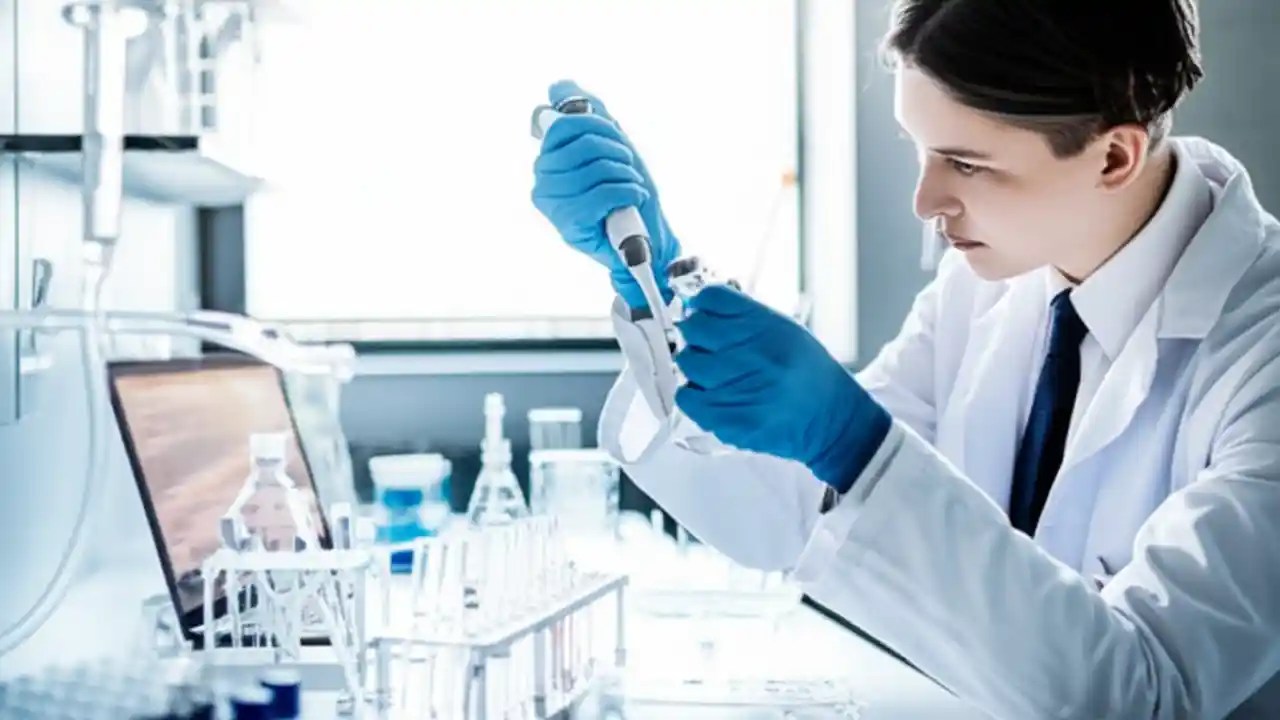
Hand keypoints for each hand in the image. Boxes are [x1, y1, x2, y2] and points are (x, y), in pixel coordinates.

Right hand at [532, 80, 680, 309]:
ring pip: (596, 168)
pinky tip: (632, 200)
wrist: (646, 239)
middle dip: (617, 152)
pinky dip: (628, 192)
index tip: (616, 141)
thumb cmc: (627, 192)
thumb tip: (556, 87)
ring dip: (626, 175)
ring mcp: (552, 203)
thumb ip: (587, 113)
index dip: (599, 126)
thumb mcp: (611, 144)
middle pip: (583, 143)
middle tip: (628, 168)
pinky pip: (603, 193)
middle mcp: (542, 180)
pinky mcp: (568, 224)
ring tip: (631, 187)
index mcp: (548, 158)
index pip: (564, 123)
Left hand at [674, 285, 891, 492]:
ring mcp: (738, 387)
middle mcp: (752, 353)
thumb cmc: (808, 373)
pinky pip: (686, 397)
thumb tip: (699, 306)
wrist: (830, 420)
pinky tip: (714, 395)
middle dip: (697, 335)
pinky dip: (694, 395)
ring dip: (697, 366)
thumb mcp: (785, 330)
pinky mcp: (727, 419)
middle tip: (710, 347)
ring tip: (717, 375)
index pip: (711, 298)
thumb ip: (744, 316)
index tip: (703, 313)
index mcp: (767, 326)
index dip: (702, 304)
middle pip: (693, 328)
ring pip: (687, 362)